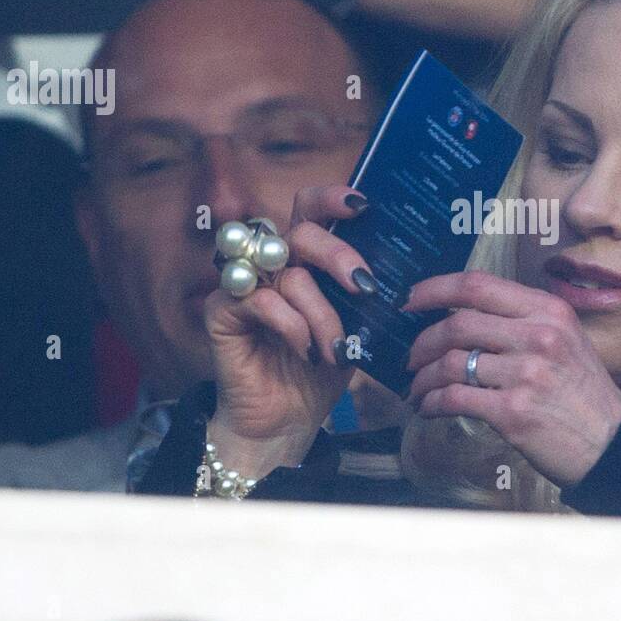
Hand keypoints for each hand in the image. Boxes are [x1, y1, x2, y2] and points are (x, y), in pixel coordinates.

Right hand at [203, 185, 374, 475]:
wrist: (286, 421)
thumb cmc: (320, 369)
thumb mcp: (354, 326)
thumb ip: (361, 292)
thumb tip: (399, 271)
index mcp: (302, 258)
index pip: (309, 210)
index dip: (331, 199)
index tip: (363, 205)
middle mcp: (270, 264)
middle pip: (301, 233)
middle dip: (339, 256)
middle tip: (365, 286)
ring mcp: (242, 284)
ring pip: (289, 274)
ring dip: (322, 313)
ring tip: (337, 349)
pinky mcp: (221, 311)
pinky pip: (261, 301)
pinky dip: (292, 325)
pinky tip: (305, 350)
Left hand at [403, 270, 620, 487]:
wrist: (612, 444)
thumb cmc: (582, 394)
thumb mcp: (565, 339)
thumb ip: (521, 322)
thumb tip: (462, 317)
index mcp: (548, 311)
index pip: (478, 285)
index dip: (435, 289)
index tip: (411, 300)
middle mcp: (538, 335)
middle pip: (457, 324)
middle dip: (422, 342)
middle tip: (411, 358)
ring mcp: (526, 373)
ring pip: (449, 363)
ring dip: (423, 378)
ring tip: (418, 389)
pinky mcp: (513, 412)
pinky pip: (454, 398)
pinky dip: (432, 403)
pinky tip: (429, 408)